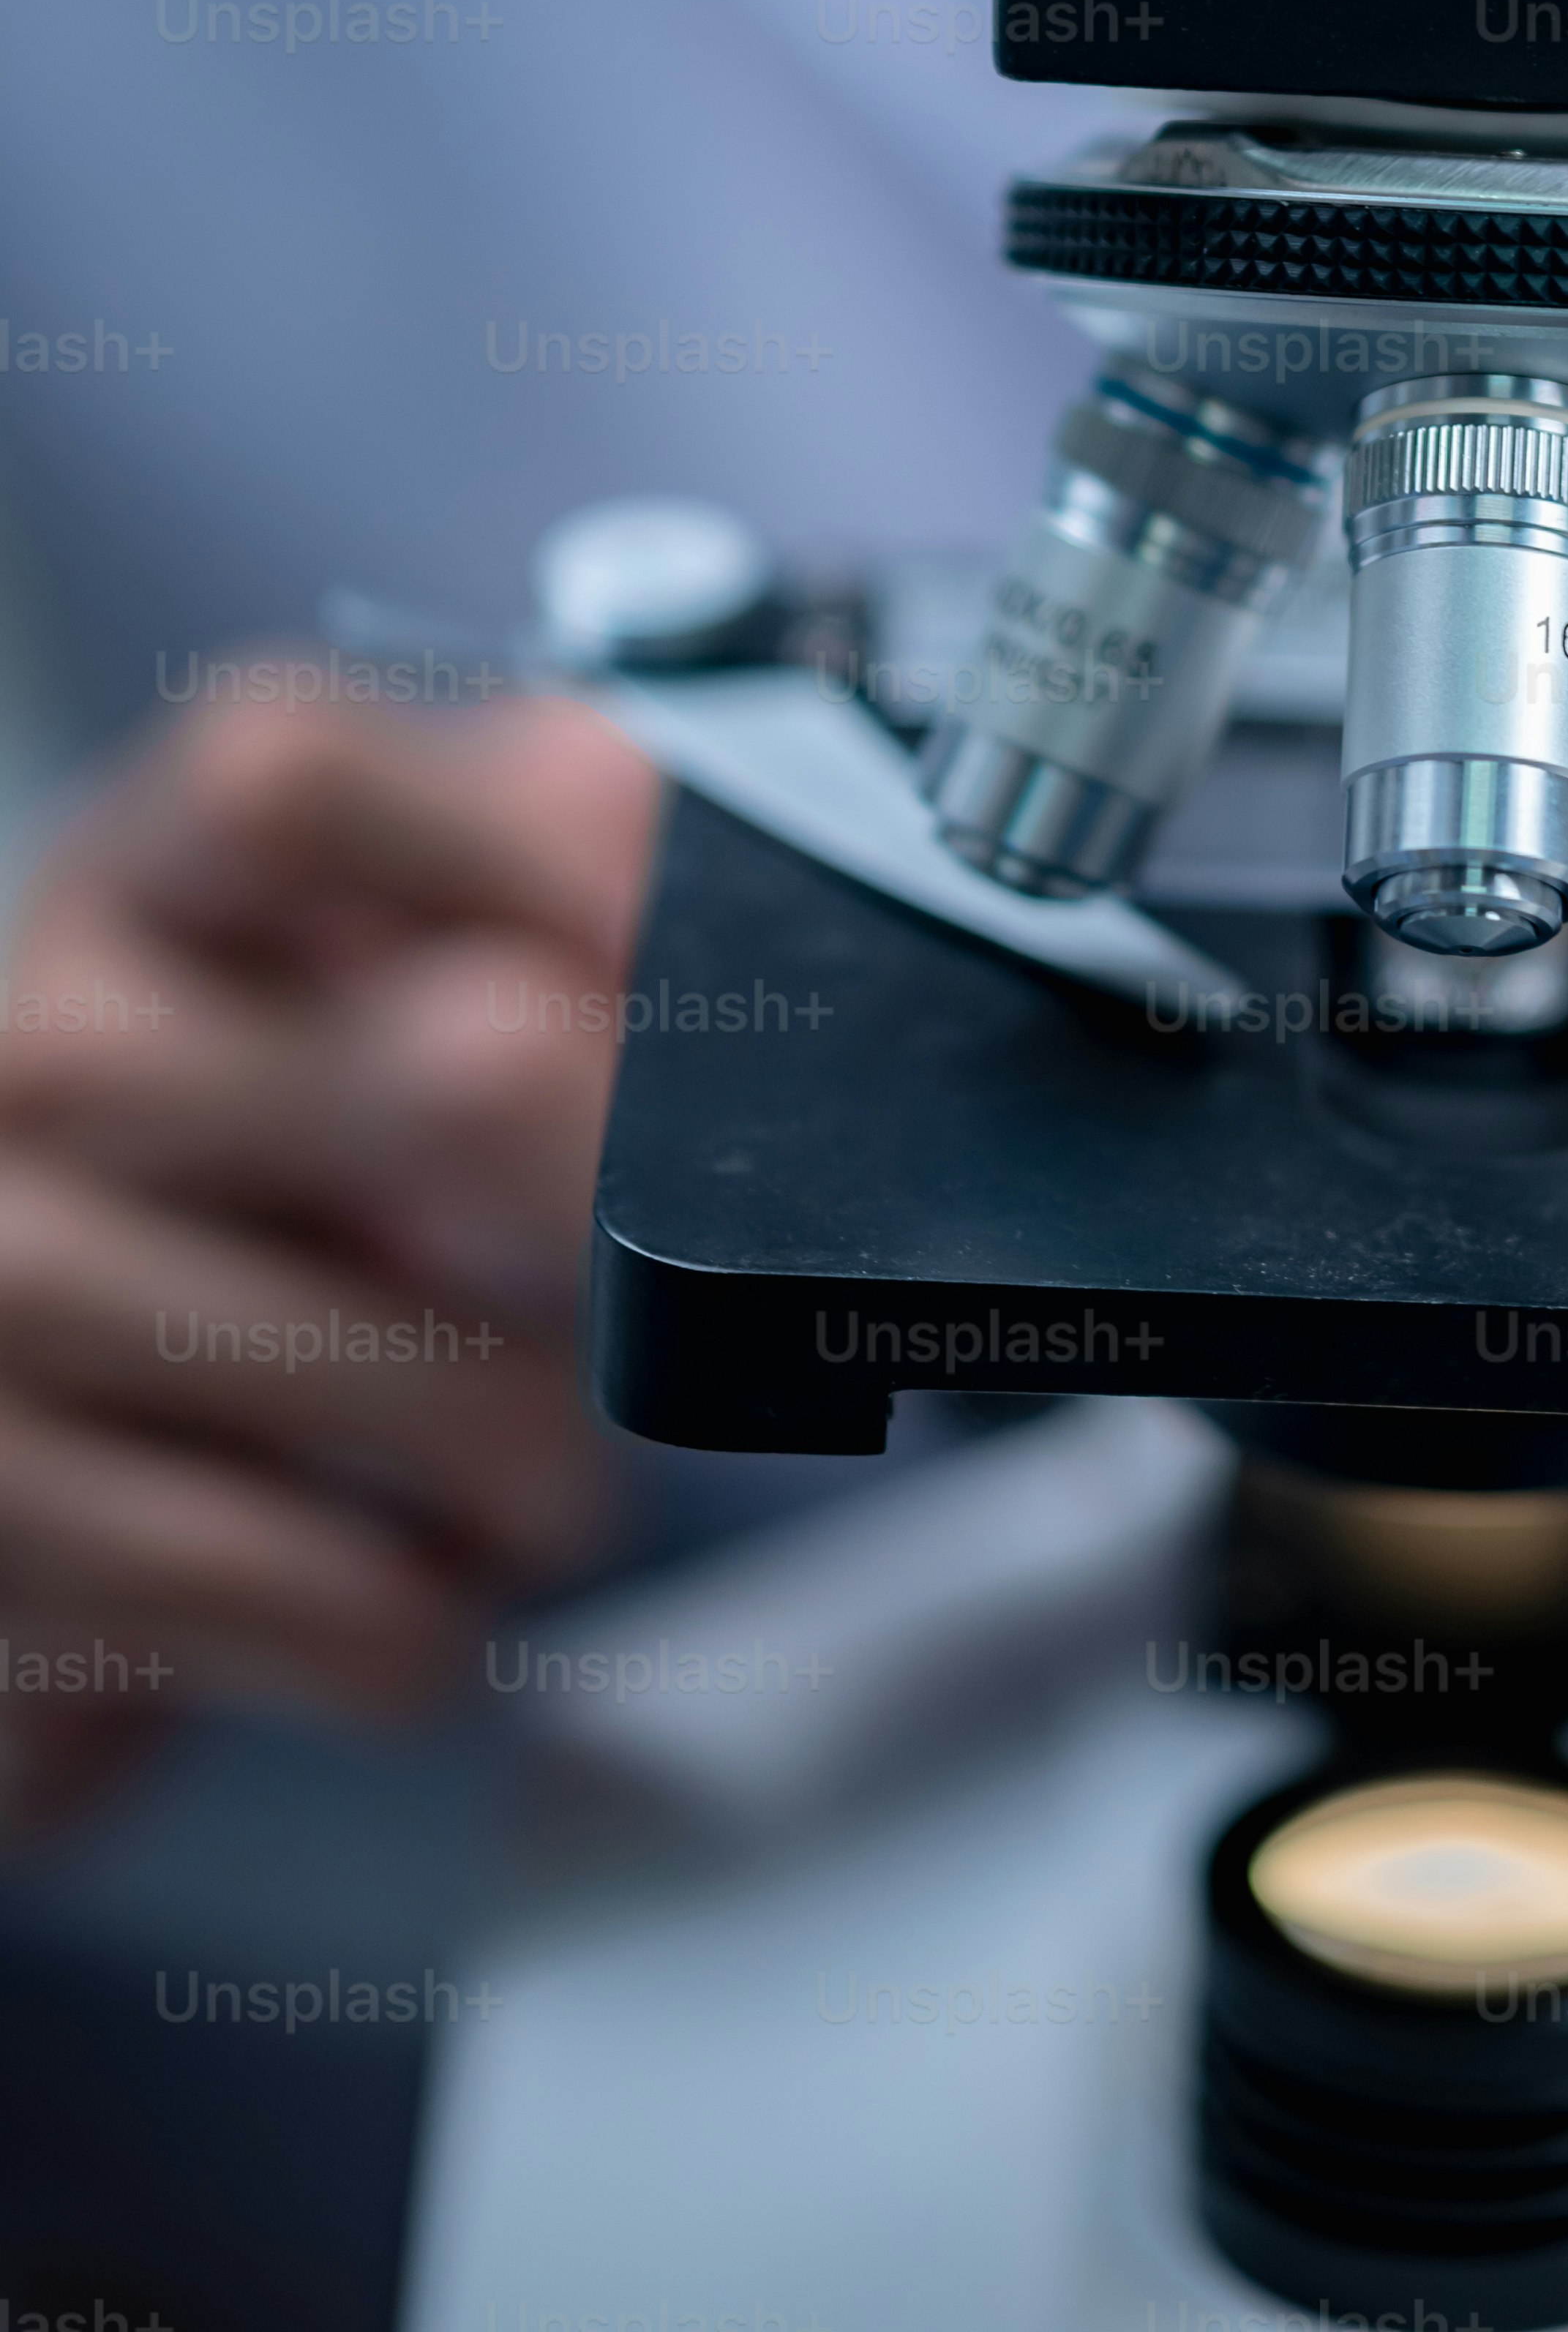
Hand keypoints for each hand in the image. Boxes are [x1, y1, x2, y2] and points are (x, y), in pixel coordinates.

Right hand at [0, 693, 658, 1819]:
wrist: (20, 1429)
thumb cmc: (245, 1158)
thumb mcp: (352, 957)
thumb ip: (521, 846)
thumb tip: (676, 828)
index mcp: (152, 877)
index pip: (297, 775)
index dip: (538, 855)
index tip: (656, 967)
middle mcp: (46, 1051)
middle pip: (475, 1068)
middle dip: (642, 1201)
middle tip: (664, 1271)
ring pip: (452, 1385)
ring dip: (552, 1461)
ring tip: (528, 1457)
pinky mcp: (5, 1537)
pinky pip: (355, 1607)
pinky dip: (429, 1616)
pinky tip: (388, 1561)